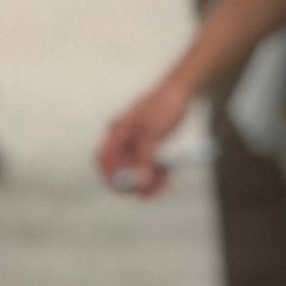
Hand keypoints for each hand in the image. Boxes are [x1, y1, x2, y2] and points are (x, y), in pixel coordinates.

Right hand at [97, 76, 192, 198]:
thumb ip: (145, 159)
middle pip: (120, 167)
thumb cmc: (164, 106)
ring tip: (164, 186)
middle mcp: (123, 137)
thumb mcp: (153, 134)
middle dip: (133, 183)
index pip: (104, 159)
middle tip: (149, 194)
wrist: (181, 90)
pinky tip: (167, 177)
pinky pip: (148, 164)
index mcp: (117, 131)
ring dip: (147, 180)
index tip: (123, 192)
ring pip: (136, 168)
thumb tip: (140, 184)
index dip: (110, 177)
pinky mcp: (148, 143)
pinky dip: (156, 173)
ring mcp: (136, 141)